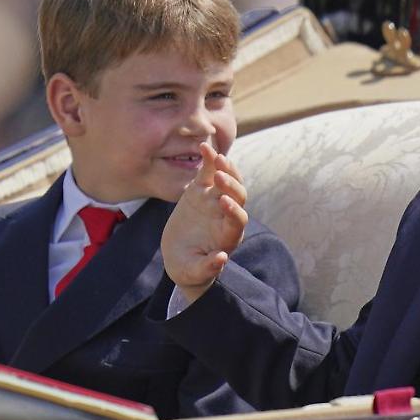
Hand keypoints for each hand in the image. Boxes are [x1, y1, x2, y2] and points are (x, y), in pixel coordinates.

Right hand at [161, 142, 248, 301]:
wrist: (181, 258)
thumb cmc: (190, 269)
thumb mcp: (194, 273)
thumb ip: (208, 268)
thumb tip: (221, 259)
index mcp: (228, 236)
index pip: (237, 221)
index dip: (234, 211)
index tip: (224, 203)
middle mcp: (226, 216)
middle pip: (239, 197)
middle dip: (232, 187)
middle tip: (220, 177)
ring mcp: (215, 201)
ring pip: (228, 181)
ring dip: (227, 170)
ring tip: (218, 157)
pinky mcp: (202, 191)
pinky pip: (209, 173)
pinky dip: (209, 160)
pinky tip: (204, 147)